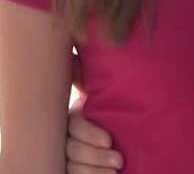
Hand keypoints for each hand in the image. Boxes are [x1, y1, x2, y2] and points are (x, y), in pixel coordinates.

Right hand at [66, 52, 123, 172]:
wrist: (129, 131)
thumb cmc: (117, 104)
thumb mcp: (106, 87)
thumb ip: (93, 69)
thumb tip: (89, 34)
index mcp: (69, 115)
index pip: (73, 125)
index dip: (89, 133)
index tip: (110, 139)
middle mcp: (64, 136)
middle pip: (70, 149)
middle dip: (93, 155)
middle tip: (119, 159)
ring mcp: (66, 155)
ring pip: (71, 166)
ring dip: (93, 169)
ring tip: (116, 169)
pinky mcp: (72, 168)